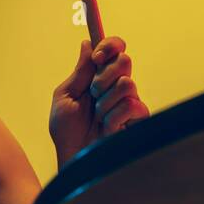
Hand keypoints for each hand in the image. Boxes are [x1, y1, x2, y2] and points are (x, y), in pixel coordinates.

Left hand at [49, 36, 149, 166]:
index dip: (110, 45)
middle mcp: (116, 86)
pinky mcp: (138, 119)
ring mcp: (129, 102)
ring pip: (126, 83)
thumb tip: (87, 44)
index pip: (114, 49)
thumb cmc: (66, 132)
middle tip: (93, 93)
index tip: (98, 55)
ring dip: (105, 102)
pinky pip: (132, 105)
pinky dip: (114, 117)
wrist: (74, 159)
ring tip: (98, 118)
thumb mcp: (66, 97)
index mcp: (98, 77)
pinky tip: (108, 129)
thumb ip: (80, 71)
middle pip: (124, 60)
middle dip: (103, 76)